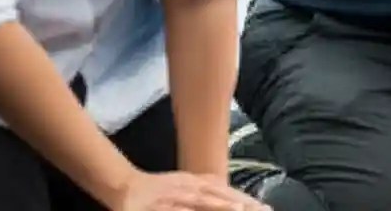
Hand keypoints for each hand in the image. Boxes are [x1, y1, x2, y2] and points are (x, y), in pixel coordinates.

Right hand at [113, 170, 270, 210]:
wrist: (126, 187)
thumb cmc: (159, 191)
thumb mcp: (187, 188)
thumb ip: (208, 193)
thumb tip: (233, 200)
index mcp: (197, 183)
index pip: (226, 190)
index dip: (245, 199)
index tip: (265, 207)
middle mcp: (189, 186)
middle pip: (219, 193)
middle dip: (241, 202)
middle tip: (261, 209)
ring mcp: (174, 194)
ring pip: (200, 200)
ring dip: (220, 204)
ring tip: (238, 209)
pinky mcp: (158, 205)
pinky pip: (174, 210)